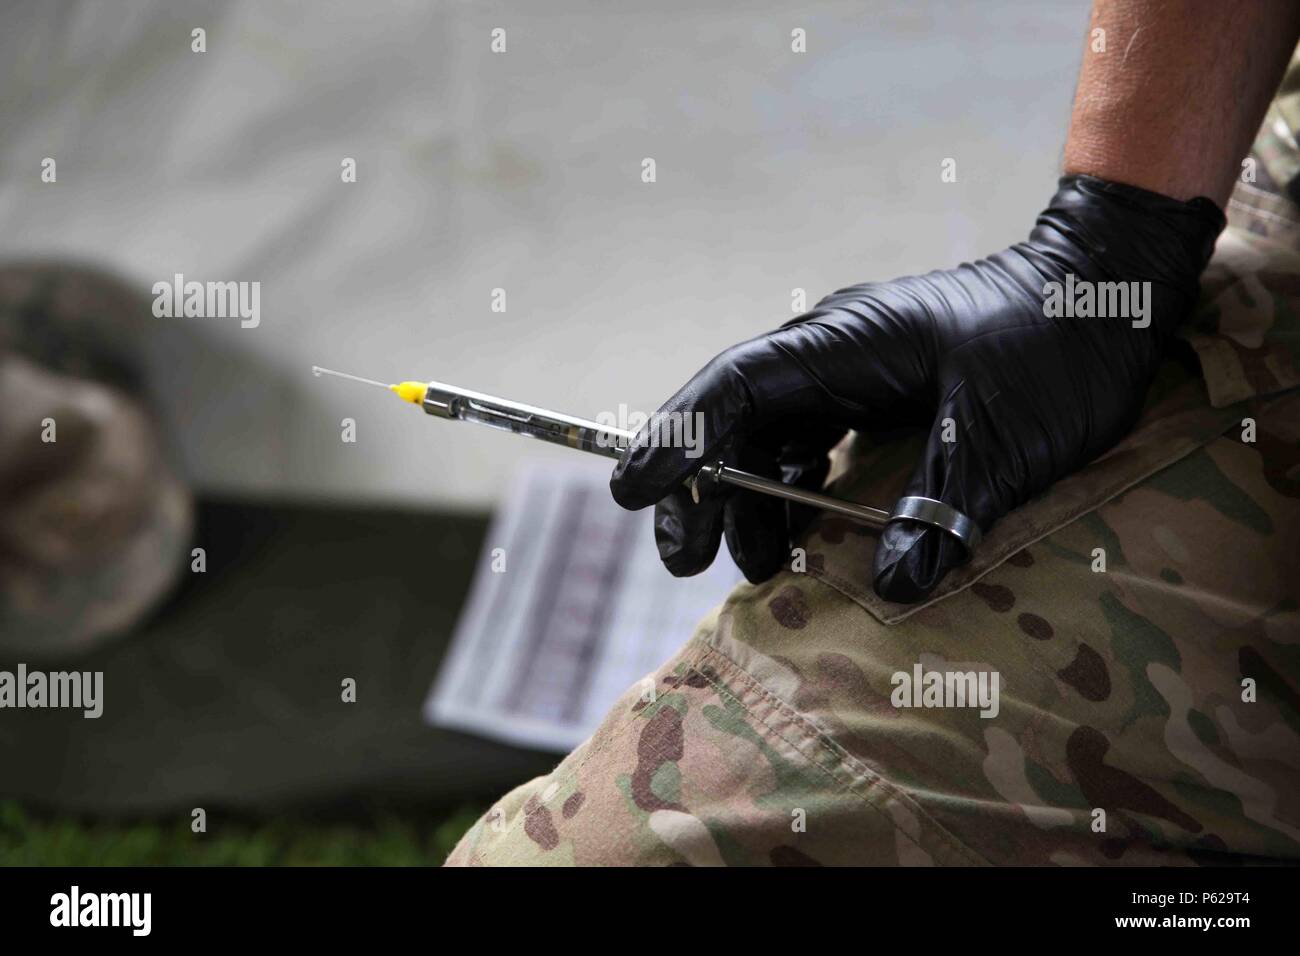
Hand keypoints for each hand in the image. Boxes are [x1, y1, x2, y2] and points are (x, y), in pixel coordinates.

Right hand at [610, 175, 1223, 601]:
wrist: (1107, 292)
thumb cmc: (1058, 343)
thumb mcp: (1004, 435)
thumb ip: (943, 507)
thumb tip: (889, 587)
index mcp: (848, 342)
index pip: (736, 385)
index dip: (680, 438)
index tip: (632, 492)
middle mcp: (834, 353)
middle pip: (735, 416)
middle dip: (702, 487)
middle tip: (685, 562)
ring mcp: (852, 375)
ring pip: (768, 437)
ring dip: (749, 500)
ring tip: (754, 568)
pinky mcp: (876, 400)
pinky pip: (810, 447)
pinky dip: (794, 495)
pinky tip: (798, 540)